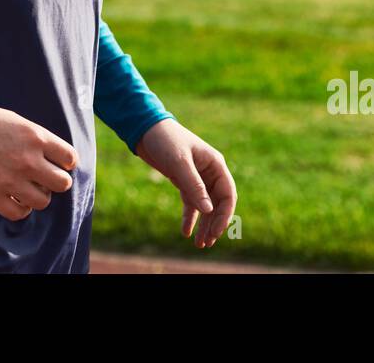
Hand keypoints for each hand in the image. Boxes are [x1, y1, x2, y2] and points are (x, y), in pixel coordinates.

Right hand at [0, 101, 77, 220]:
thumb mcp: (14, 119)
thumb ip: (34, 136)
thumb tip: (49, 152)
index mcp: (35, 136)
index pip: (70, 158)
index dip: (66, 162)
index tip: (60, 163)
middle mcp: (28, 160)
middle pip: (62, 183)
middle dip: (56, 181)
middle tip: (45, 178)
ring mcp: (11, 180)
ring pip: (43, 201)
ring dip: (39, 196)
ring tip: (29, 188)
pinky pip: (19, 213)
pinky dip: (20, 208)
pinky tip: (16, 199)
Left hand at [135, 118, 235, 248]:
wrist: (145, 129)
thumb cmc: (166, 140)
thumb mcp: (180, 162)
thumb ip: (194, 186)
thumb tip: (208, 210)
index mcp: (215, 164)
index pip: (228, 194)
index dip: (224, 215)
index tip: (216, 232)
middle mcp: (209, 172)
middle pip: (218, 204)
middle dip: (213, 224)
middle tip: (207, 243)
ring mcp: (197, 177)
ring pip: (205, 206)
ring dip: (203, 224)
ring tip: (199, 244)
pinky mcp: (184, 181)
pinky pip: (191, 203)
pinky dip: (190, 217)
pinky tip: (186, 232)